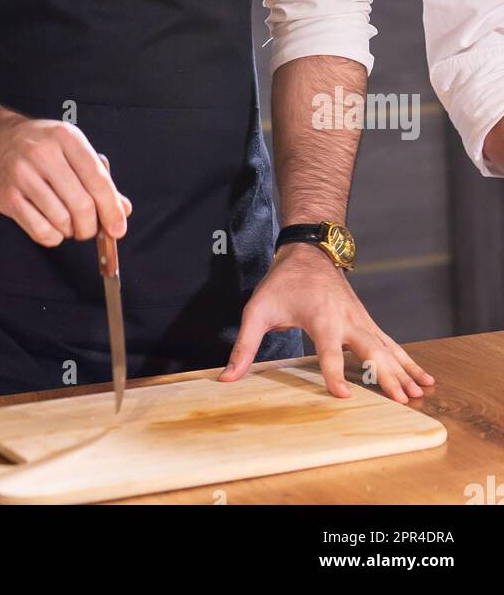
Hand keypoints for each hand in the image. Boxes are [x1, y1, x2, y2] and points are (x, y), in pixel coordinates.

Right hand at [0, 112, 131, 247]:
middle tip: (88, 229)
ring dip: (70, 231)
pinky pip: (40, 230)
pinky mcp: (7, 195)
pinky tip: (51, 226)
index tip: (118, 228)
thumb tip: (123, 209)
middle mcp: (44, 153)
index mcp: (66, 138)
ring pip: (62, 220)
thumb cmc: (37, 144)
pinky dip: (52, 236)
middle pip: (82, 205)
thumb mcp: (69, 148)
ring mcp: (23, 174)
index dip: (112, 209)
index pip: (98, 180)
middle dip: (91, 226)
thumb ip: (97, 178)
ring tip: (67, 224)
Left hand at [218, 242, 434, 403]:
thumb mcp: (257, 310)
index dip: (334, 374)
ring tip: (421, 393)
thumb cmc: (282, 281)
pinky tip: (423, 378)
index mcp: (321, 318)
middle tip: (401, 400)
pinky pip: (390, 344)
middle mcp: (347, 319)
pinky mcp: (367, 321)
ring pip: (387, 348)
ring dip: (404, 370)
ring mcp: (361, 319)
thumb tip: (227, 378)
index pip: (329, 352)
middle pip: (370, 351)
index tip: (342, 396)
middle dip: (386, 375)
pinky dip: (407, 360)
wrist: (308, 250)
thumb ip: (244, 345)